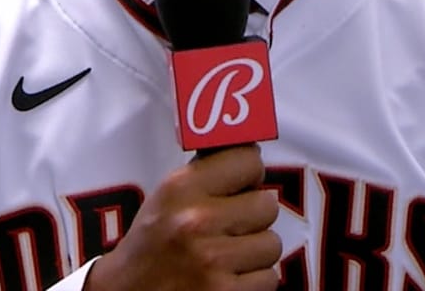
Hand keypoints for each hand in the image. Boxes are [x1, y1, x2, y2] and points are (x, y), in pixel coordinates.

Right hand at [85, 145, 280, 290]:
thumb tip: (250, 147)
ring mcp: (211, 261)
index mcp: (180, 188)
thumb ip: (206, 172)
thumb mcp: (167, 197)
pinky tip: (227, 278)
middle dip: (253, 218)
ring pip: (271, 244)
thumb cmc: (152, 244)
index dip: (248, 175)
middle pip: (267, 205)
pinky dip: (253, 282)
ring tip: (227, 256)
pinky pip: (268, 279)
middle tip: (231, 227)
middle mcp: (195, 221)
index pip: (249, 160)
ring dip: (254, 253)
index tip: (241, 186)